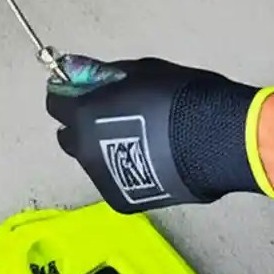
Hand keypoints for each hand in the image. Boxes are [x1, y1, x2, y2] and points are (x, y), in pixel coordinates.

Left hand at [45, 55, 273, 212]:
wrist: (218, 140)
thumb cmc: (182, 99)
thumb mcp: (142, 73)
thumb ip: (109, 78)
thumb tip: (96, 78)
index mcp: (83, 115)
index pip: (55, 103)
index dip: (66, 94)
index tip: (78, 89)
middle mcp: (84, 150)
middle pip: (68, 136)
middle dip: (80, 125)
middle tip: (108, 115)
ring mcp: (102, 178)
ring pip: (91, 160)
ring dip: (102, 149)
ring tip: (137, 140)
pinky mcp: (123, 200)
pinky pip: (114, 179)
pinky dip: (124, 169)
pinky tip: (149, 160)